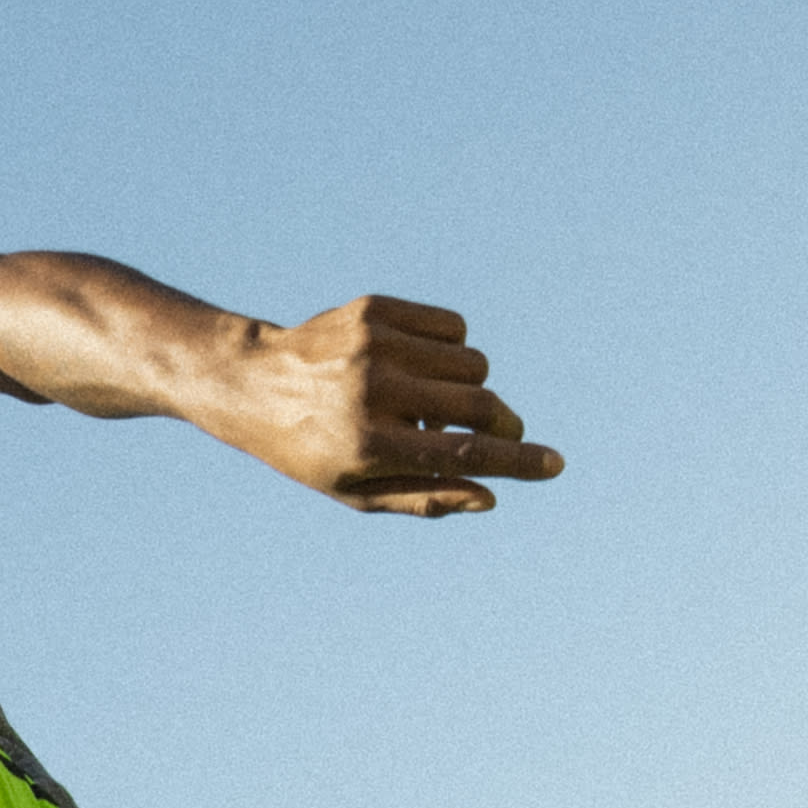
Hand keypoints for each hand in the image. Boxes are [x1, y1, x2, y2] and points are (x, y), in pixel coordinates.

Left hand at [219, 296, 563, 514]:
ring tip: (433, 402)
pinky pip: (452, 327)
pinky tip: (420, 367)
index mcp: (370, 443)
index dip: (518, 462)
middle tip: (501, 434)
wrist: (252, 382)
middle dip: (502, 424)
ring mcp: (376, 343)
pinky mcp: (375, 309)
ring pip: (472, 362)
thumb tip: (491, 496)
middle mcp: (374, 389)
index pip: (464, 453)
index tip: (555, 465)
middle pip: (479, 404)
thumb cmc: (311, 450)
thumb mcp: (357, 491)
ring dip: (470, 387)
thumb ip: (426, 497)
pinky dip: (451, 350)